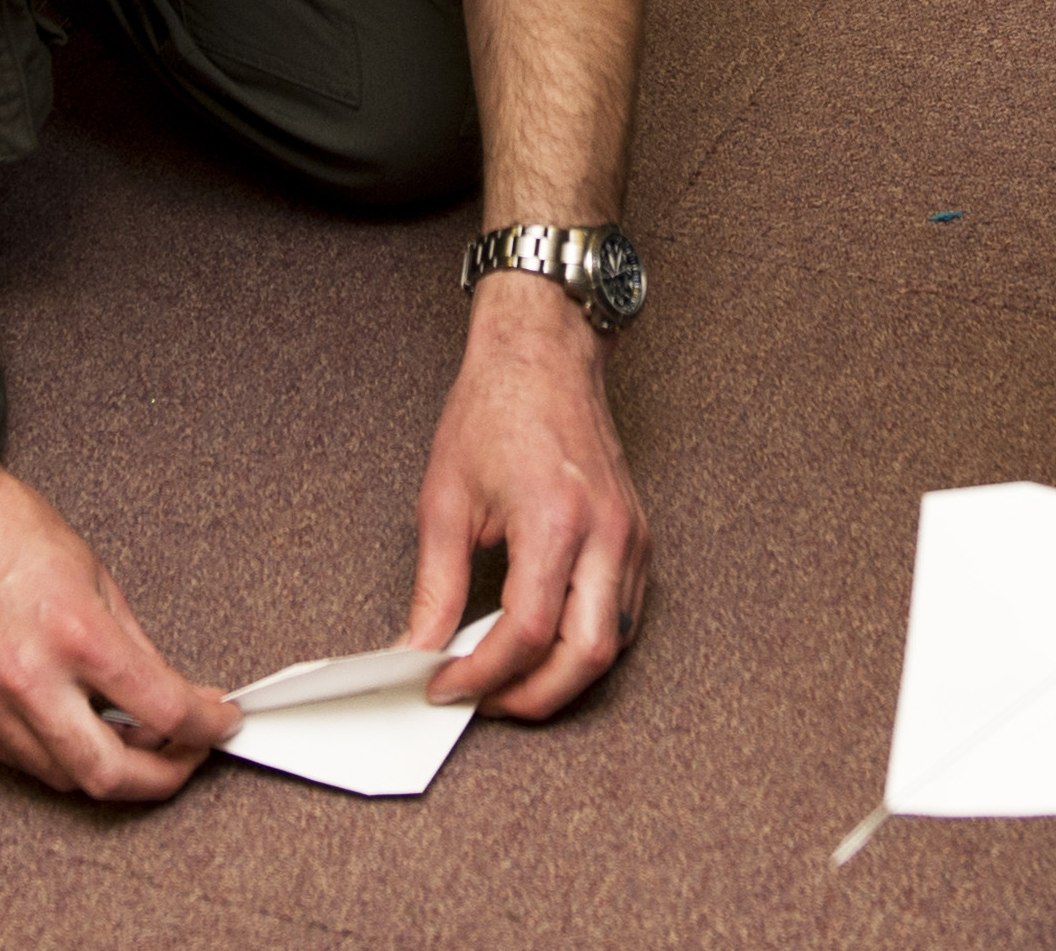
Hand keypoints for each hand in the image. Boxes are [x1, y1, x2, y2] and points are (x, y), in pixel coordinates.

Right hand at [0, 450, 238, 800]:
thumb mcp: (96, 576)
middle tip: (186, 756)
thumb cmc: (2, 529)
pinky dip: (61, 755)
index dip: (205, 727)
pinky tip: (81, 728)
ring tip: (137, 736)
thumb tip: (170, 692)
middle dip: (162, 777)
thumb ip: (135, 645)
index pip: (162, 710)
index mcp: (76, 636)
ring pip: (63, 777)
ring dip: (110, 767)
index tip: (220, 724)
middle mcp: (28, 682)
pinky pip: (22, 761)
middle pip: (110, 775)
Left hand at [405, 267, 647, 718]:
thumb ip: (434, 589)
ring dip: (561, 678)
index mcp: (555, 518)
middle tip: (482, 701)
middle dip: (533, 697)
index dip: (483, 675)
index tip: (445, 686)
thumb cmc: (496, 410)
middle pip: (588, 657)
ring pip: (614, 644)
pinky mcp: (637, 536)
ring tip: (506, 677)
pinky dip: (583, 644)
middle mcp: (606, 532)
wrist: (543, 355)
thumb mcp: (445, 501)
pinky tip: (541, 642)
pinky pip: (623, 615)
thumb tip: (418, 652)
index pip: (528, 632)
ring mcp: (630, 536)